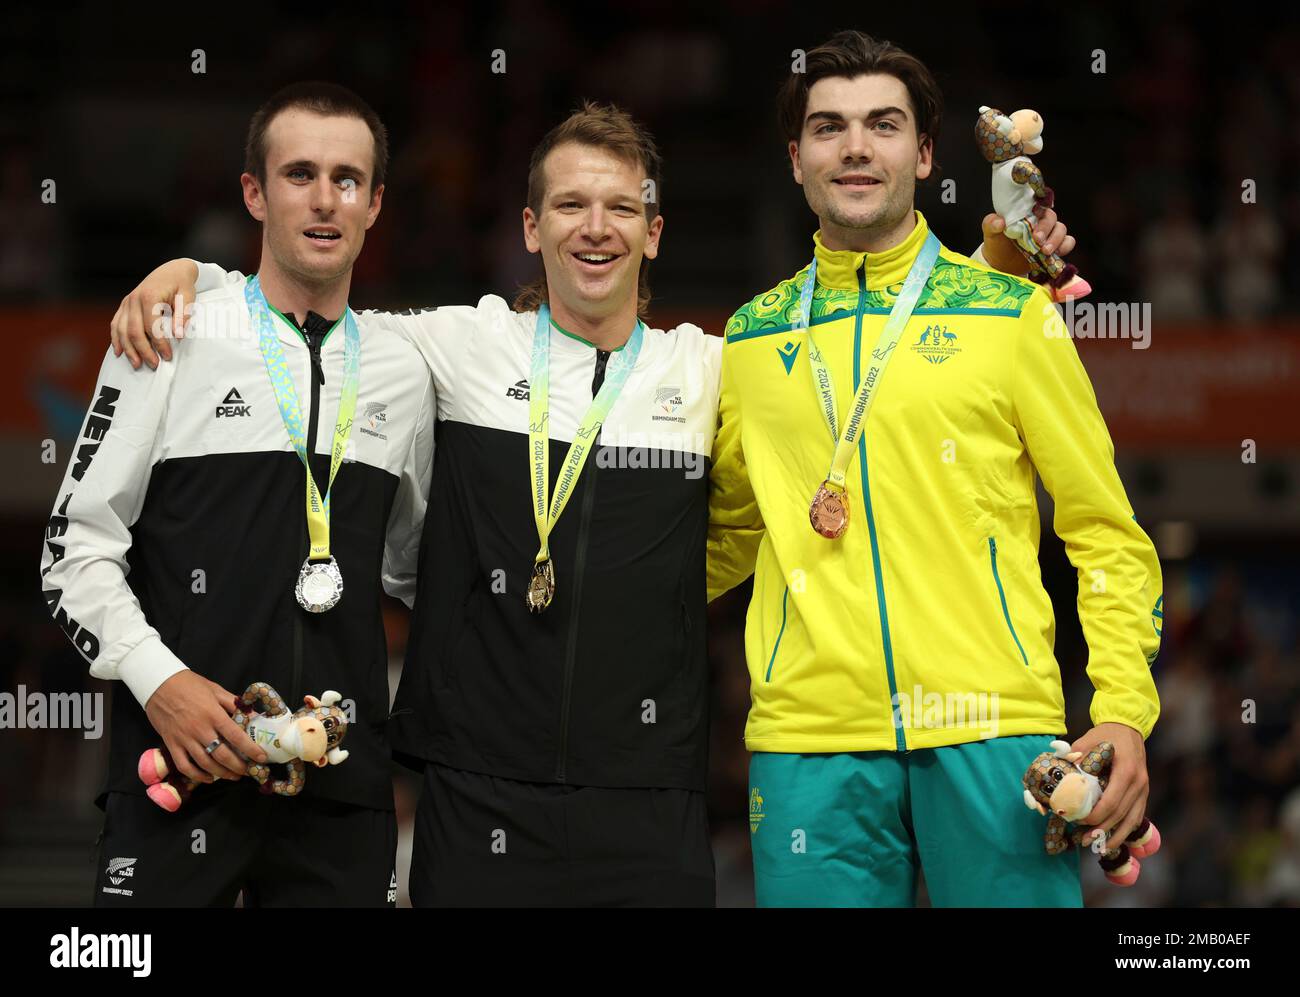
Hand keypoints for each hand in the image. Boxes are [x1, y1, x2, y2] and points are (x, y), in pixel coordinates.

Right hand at [110, 259, 198, 369]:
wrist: (172, 270)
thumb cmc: (181, 284)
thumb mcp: (188, 297)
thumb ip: (182, 316)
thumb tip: (179, 336)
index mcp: (149, 296)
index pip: (151, 326)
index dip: (159, 343)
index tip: (167, 356)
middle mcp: (134, 299)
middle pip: (134, 331)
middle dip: (143, 350)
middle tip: (154, 364)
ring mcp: (127, 302)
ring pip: (121, 329)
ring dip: (128, 348)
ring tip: (136, 364)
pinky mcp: (125, 305)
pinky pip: (115, 323)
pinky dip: (116, 338)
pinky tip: (118, 351)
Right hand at [144, 670, 267, 783]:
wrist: (159, 684)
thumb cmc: (189, 684)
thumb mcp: (215, 689)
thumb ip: (233, 703)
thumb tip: (251, 714)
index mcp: (213, 714)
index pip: (236, 736)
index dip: (250, 749)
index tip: (261, 758)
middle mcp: (200, 729)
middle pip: (222, 754)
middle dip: (238, 766)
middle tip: (248, 771)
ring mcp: (184, 738)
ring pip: (205, 763)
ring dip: (221, 773)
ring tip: (233, 776)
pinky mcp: (171, 744)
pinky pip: (184, 765)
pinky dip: (197, 775)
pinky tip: (208, 778)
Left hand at [979, 205, 1074, 276]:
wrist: (1002, 265)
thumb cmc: (998, 244)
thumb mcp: (990, 233)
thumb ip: (991, 224)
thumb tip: (999, 221)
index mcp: (1026, 213)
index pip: (1039, 204)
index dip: (1040, 210)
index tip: (1034, 218)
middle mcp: (1040, 221)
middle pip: (1051, 217)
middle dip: (1046, 228)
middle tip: (1037, 240)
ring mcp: (1049, 233)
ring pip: (1061, 229)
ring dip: (1056, 239)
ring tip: (1045, 251)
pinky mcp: (1055, 246)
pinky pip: (1068, 242)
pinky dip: (1065, 246)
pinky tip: (1056, 254)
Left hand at [1070, 722, 1148, 851]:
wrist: (1129, 727)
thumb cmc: (1107, 733)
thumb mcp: (1089, 739)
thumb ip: (1077, 754)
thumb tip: (1064, 772)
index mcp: (1127, 771)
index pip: (1112, 801)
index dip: (1096, 815)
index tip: (1079, 821)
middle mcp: (1139, 783)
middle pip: (1121, 814)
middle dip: (1102, 829)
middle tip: (1084, 840)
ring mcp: (1144, 789)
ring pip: (1132, 819)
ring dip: (1116, 835)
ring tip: (1100, 848)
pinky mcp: (1144, 793)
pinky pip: (1137, 815)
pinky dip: (1126, 829)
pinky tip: (1114, 839)